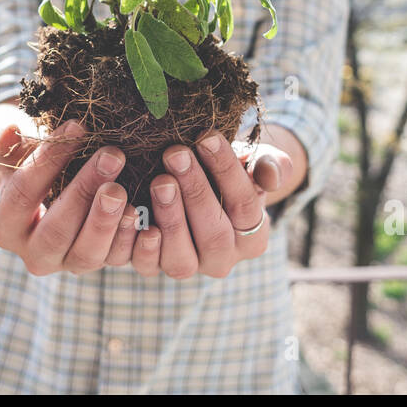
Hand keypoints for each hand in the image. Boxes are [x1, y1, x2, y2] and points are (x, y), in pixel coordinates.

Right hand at [0, 116, 140, 276]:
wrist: (54, 182)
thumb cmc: (29, 159)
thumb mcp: (11, 146)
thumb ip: (1, 138)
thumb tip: (10, 131)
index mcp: (5, 227)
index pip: (22, 195)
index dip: (48, 162)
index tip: (77, 127)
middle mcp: (34, 254)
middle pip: (56, 230)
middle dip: (84, 191)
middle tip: (112, 156)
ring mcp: (68, 263)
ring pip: (87, 253)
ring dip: (107, 220)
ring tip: (123, 188)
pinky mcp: (99, 263)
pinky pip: (115, 259)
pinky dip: (130, 238)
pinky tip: (141, 212)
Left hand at [132, 130, 291, 278]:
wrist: (198, 183)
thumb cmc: (228, 172)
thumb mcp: (256, 163)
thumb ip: (272, 166)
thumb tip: (269, 175)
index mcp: (253, 238)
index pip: (245, 207)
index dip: (227, 172)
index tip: (208, 138)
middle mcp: (223, 260)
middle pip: (214, 234)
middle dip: (195, 191)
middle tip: (176, 154)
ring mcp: (190, 267)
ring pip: (182, 256)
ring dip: (170, 217)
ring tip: (160, 181)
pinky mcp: (156, 268)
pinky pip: (148, 266)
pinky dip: (141, 245)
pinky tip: (134, 212)